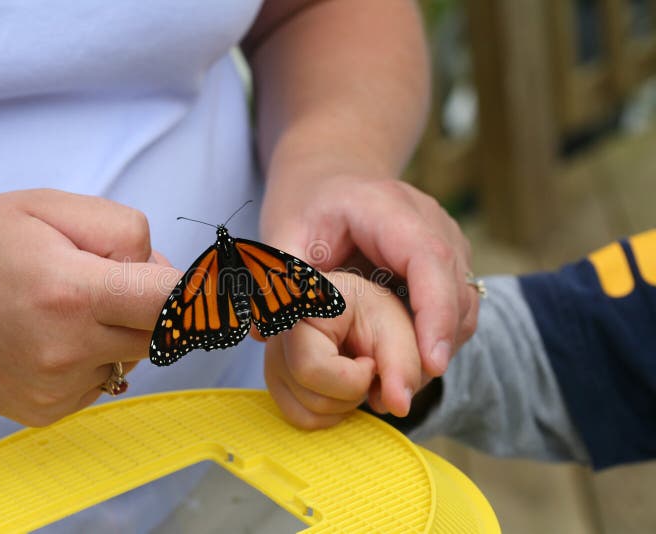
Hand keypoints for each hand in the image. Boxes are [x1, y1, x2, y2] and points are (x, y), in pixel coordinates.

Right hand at [0, 189, 178, 425]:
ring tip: (71, 304)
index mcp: (72, 293)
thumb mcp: (51, 206)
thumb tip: (165, 271)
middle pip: (160, 331)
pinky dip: (95, 356)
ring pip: (134, 357)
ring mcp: (56, 389)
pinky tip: (55, 335)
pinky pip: (103, 381)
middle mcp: (68, 351)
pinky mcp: (46, 411)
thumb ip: (123, 231)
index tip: (192, 279)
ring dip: (122, 329)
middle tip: (108, 276)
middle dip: (150, 301)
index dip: (191, 287)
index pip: (171, 301)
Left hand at [261, 174, 477, 376]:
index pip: (429, 259)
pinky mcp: (449, 263)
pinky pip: (457, 308)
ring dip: (438, 348)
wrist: (331, 178)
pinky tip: (403, 364)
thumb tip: (263, 332)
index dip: (435, 312)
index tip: (430, 363)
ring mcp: (446, 240)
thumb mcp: (284, 233)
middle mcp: (430, 220)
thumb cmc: (308, 205)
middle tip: (399, 395)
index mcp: (388, 208)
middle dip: (436, 345)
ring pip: (463, 303)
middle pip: (455, 287)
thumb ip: (278, 279)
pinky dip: (437, 340)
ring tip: (396, 386)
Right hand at [264, 271, 419, 428]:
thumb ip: (402, 367)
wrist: (356, 306)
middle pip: (313, 399)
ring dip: (345, 404)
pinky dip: (330, 414)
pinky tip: (342, 386)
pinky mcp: (276, 381)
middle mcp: (277, 337)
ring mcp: (272, 361)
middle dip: (354, 393)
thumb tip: (399, 408)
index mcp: (301, 311)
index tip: (370, 359)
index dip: (352, 377)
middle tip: (365, 364)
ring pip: (308, 414)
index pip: (311, 369)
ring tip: (353, 371)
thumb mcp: (395, 330)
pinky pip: (301, 419)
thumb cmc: (373, 310)